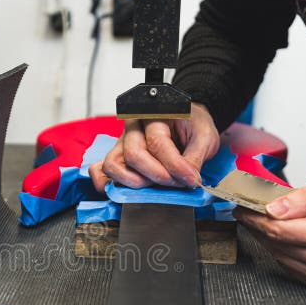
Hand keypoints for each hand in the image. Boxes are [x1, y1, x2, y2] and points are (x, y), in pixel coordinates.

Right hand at [89, 103, 219, 192]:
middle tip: (175, 183)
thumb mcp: (204, 136)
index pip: (158, 143)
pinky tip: (124, 190)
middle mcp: (134, 126)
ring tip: (154, 185)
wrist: (186, 122)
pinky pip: (100, 170)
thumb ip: (195, 158)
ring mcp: (122, 142)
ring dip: (134, 181)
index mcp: (155, 114)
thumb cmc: (192, 125)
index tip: (191, 179)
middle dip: (156, 175)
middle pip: (133, 154)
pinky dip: (107, 183)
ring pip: (113, 164)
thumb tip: (189, 180)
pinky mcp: (117, 156)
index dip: (175, 166)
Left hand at [235, 174, 305, 293]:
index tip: (242, 208)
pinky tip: (287, 238)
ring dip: (269, 240)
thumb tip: (275, 207)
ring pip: (282, 258)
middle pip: (278, 245)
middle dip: (258, 227)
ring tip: (266, 222)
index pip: (281, 230)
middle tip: (248, 212)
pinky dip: (284, 252)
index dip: (256, 218)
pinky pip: (293, 269)